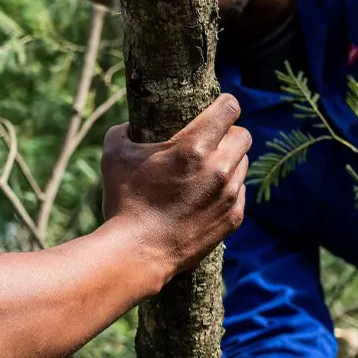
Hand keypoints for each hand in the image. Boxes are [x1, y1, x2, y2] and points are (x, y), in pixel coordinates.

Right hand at [100, 93, 250, 281]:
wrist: (137, 253)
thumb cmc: (124, 201)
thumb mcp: (114, 155)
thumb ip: (124, 130)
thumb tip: (130, 126)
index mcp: (194, 147)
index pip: (230, 108)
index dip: (224, 104)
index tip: (216, 110)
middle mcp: (219, 168)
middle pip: (244, 135)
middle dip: (229, 133)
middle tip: (210, 141)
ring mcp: (229, 195)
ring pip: (243, 163)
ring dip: (229, 161)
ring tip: (205, 171)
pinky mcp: (233, 218)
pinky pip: (240, 191)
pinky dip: (228, 188)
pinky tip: (206, 195)